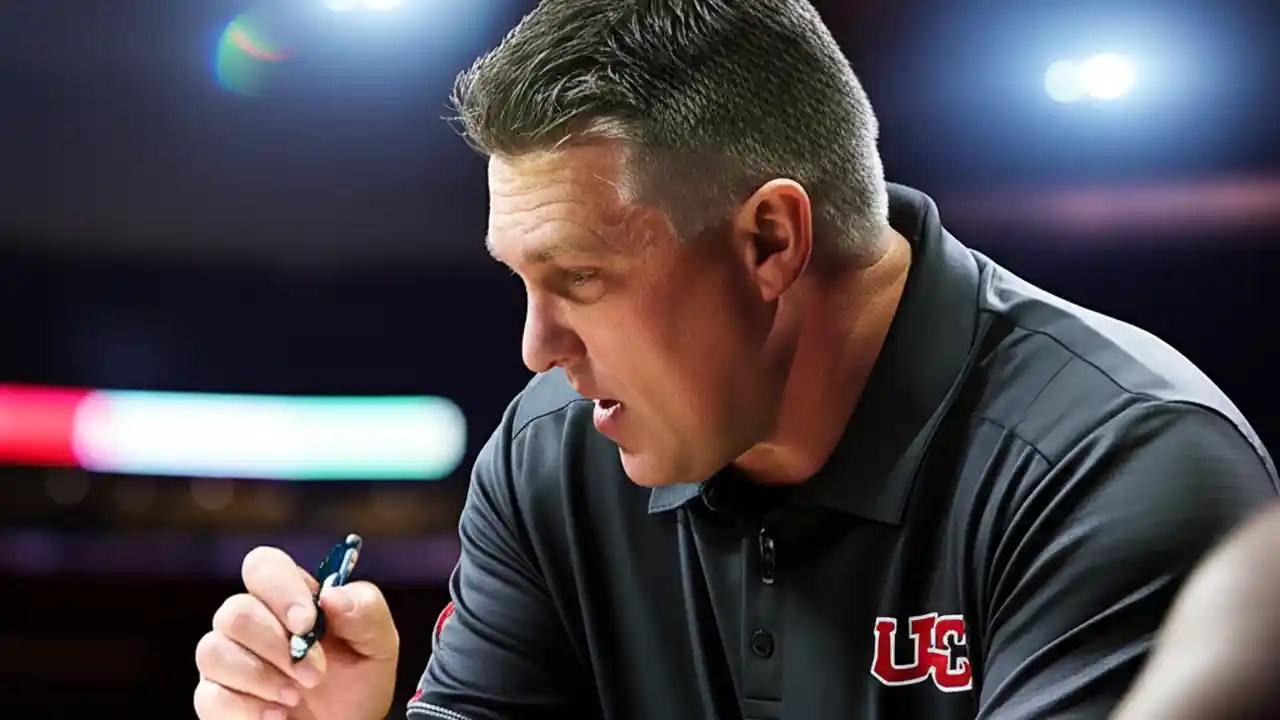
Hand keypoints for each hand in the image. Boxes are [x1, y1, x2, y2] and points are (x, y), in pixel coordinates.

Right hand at [194, 546, 399, 719]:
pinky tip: (278, 716)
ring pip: (213, 651)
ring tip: (295, 697)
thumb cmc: (359, 681)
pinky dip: (246, 709)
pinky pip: (209, 696)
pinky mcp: (215, 698)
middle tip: (315, 675)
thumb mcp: (378, 644)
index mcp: (290, 598)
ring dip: (261, 677)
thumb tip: (332, 595)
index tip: (307, 623)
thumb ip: (365, 611)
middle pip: (235, 612)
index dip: (280, 589)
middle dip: (278, 646)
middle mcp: (251, 621)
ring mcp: (227, 660)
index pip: (263, 566)